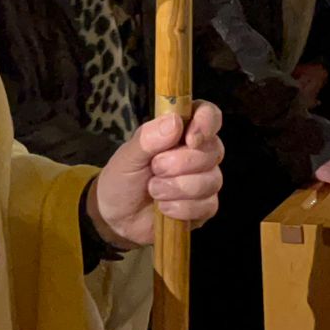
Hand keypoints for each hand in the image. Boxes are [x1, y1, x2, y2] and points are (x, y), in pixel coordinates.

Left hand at [89, 105, 225, 248]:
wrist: (117, 215)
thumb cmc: (123, 177)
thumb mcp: (128, 156)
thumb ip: (148, 138)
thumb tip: (175, 121)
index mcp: (182, 131)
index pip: (209, 114)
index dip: (206, 123)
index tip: (191, 139)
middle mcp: (199, 153)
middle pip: (213, 151)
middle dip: (180, 163)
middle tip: (154, 168)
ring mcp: (205, 180)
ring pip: (211, 180)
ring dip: (177, 187)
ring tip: (153, 190)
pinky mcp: (205, 207)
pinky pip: (208, 205)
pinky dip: (181, 208)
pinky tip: (163, 207)